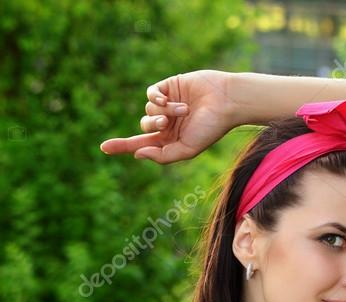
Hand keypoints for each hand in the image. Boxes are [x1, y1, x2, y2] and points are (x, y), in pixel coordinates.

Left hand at [99, 70, 238, 163]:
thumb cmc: (210, 129)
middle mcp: (167, 124)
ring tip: (182, 111)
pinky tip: (169, 100)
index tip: (103, 148)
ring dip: (161, 112)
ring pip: (147, 110)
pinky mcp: (168, 87)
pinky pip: (151, 94)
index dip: (122, 146)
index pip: (141, 144)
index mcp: (170, 141)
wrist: (226, 102)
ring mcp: (166, 105)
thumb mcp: (187, 149)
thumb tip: (137, 154)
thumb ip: (163, 155)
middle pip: (143, 127)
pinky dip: (157, 98)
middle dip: (151, 126)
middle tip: (164, 124)